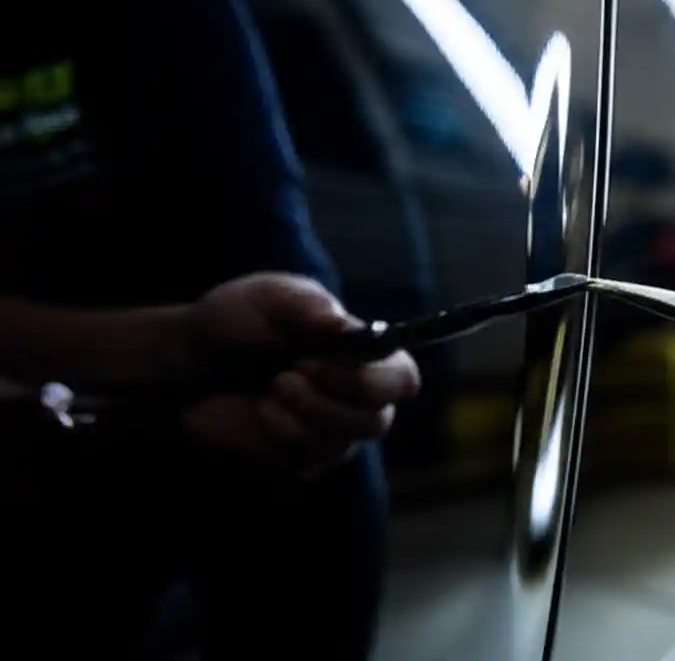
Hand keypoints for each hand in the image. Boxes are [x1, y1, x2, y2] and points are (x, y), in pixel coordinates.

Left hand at [183, 273, 419, 474]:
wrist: (188, 362)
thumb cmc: (236, 321)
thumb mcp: (266, 297)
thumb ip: (305, 304)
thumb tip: (342, 324)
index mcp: (364, 355)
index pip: (402, 379)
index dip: (373, 379)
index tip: (316, 361)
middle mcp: (359, 399)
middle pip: (377, 421)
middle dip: (326, 401)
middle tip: (283, 376)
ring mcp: (333, 434)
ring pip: (341, 443)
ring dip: (298, 414)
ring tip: (269, 388)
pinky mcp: (303, 461)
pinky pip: (307, 460)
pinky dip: (279, 433)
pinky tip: (262, 412)